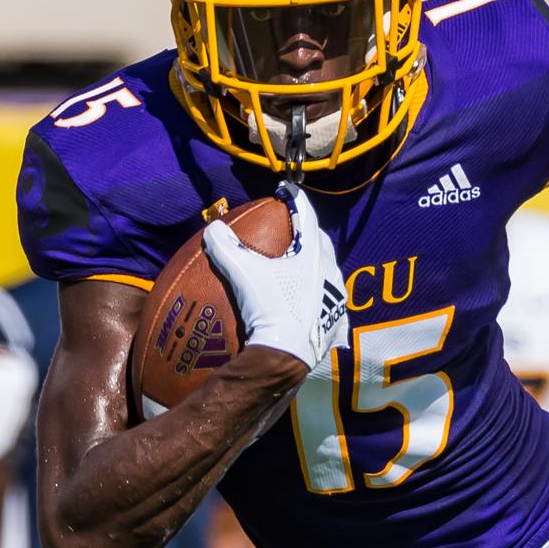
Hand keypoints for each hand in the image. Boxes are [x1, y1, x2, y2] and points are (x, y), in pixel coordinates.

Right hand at [202, 184, 345, 370]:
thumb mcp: (243, 274)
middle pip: (321, 243)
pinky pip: (328, 301)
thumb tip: (212, 228)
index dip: (295, 200)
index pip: (307, 216)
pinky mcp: (335, 322)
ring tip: (299, 265)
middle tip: (293, 229)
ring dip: (314, 265)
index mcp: (313, 256)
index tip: (286, 192)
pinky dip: (317, 295)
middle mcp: (330, 273)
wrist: (286, 355)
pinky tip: (307, 301)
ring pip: (328, 272)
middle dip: (308, 232)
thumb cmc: (269, 309)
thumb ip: (226, 248)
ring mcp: (335, 299)